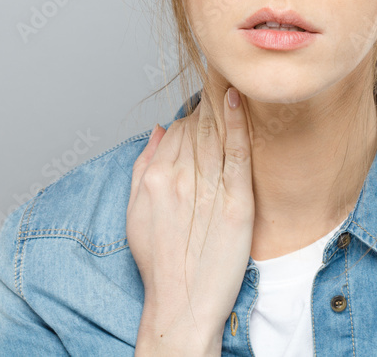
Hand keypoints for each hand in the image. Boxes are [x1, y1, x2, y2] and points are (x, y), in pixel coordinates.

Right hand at [128, 86, 253, 352]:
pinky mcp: (235, 203)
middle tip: (223, 71)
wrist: (181, 305)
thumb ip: (144, 167)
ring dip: (223, 103)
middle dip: (209, 99)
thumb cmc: (161, 263)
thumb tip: (159, 130)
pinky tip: (239, 99)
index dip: (195, 114)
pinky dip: (238, 124)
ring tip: (232, 74)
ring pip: (215, 133)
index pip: (177, 130)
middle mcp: (177, 178)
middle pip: (196, 126)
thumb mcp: (137, 212)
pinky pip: (236, 153)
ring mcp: (207, 189)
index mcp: (155, 178)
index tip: (209, 99)